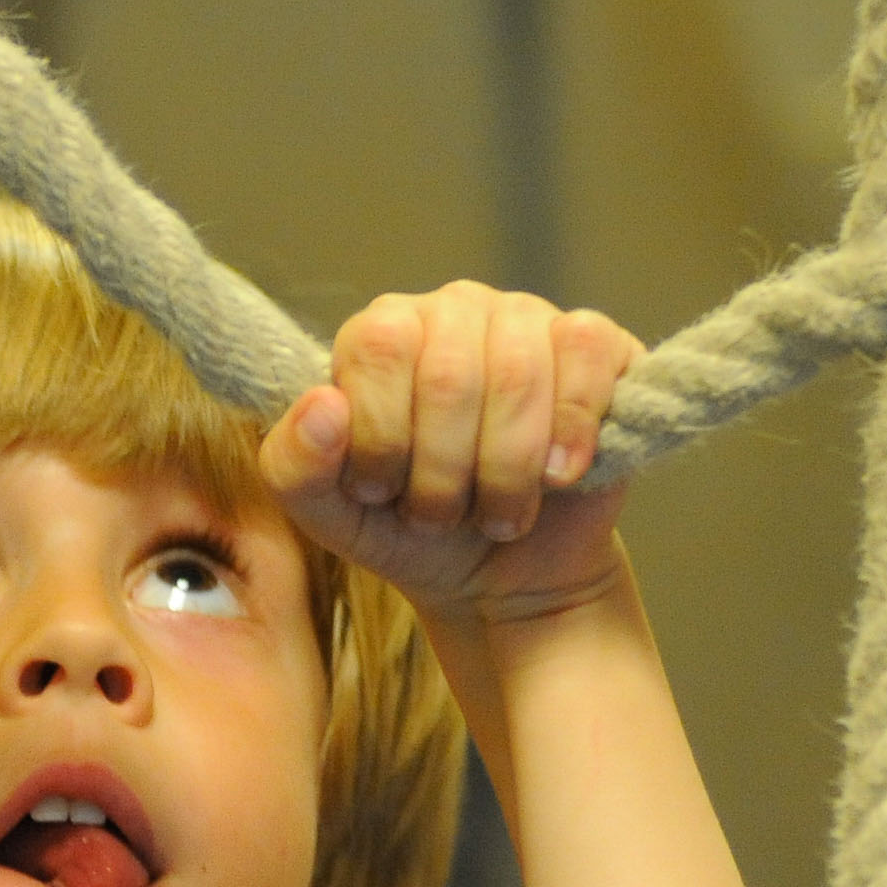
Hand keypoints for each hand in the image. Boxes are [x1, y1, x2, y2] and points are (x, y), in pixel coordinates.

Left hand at [261, 283, 643, 624]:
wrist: (499, 576)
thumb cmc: (406, 530)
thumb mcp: (330, 515)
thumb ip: (294, 465)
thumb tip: (324, 406)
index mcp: (381, 333)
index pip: (378, 348)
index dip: (383, 438)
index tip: (383, 491)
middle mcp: (452, 310)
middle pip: (450, 374)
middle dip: (443, 473)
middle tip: (441, 516)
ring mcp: (525, 319)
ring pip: (520, 375)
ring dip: (504, 473)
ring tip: (494, 513)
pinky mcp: (592, 344)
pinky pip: (587, 354)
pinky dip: (572, 431)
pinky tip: (556, 476)